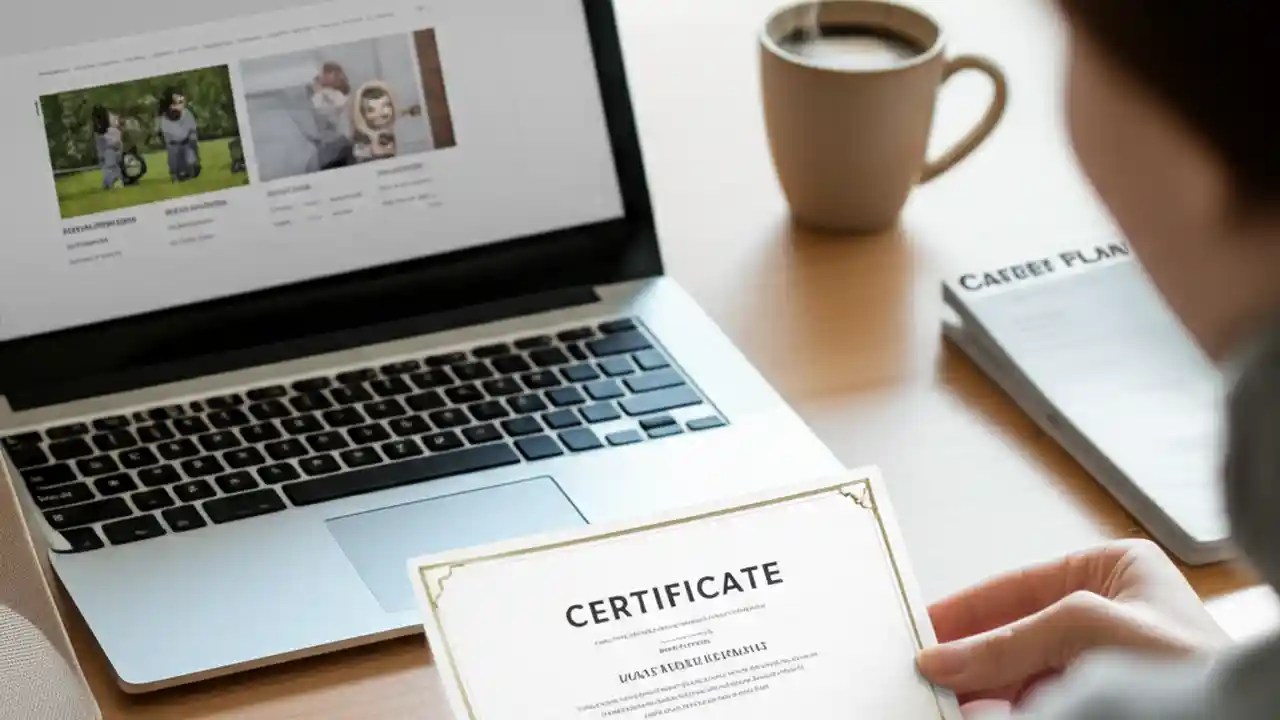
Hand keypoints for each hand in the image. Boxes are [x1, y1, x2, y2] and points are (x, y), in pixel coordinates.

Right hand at [916, 540, 1227, 714]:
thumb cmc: (1194, 665)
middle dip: (969, 654)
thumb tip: (945, 657)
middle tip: (924, 668)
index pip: (1017, 586)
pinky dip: (1001, 708)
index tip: (922, 626)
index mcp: (1112, 573)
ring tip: (941, 696)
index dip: (966, 607)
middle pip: (1012, 634)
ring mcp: (1102, 667)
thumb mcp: (1087, 629)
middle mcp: (1104, 617)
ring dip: (980, 688)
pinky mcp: (1097, 705)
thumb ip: (1011, 640)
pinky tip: (975, 711)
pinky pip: (1034, 702)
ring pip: (1019, 676)